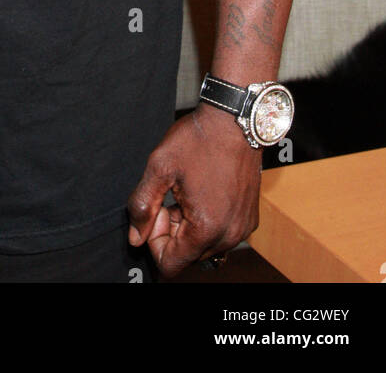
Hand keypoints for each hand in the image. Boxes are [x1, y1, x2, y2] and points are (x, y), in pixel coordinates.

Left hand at [127, 105, 261, 277]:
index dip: (154, 240)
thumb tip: (136, 237)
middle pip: (188, 256)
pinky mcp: (249, 219)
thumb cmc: (199, 140)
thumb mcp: (159, 167)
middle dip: (172, 233)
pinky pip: (221, 235)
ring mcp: (242, 228)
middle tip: (171, 197)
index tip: (157, 210)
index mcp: (206, 228)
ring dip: (189, 227)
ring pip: (204, 247)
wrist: (234, 119)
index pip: (170, 265)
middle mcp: (229, 235)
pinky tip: (204, 193)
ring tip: (187, 192)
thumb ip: (142, 205)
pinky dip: (208, 222)